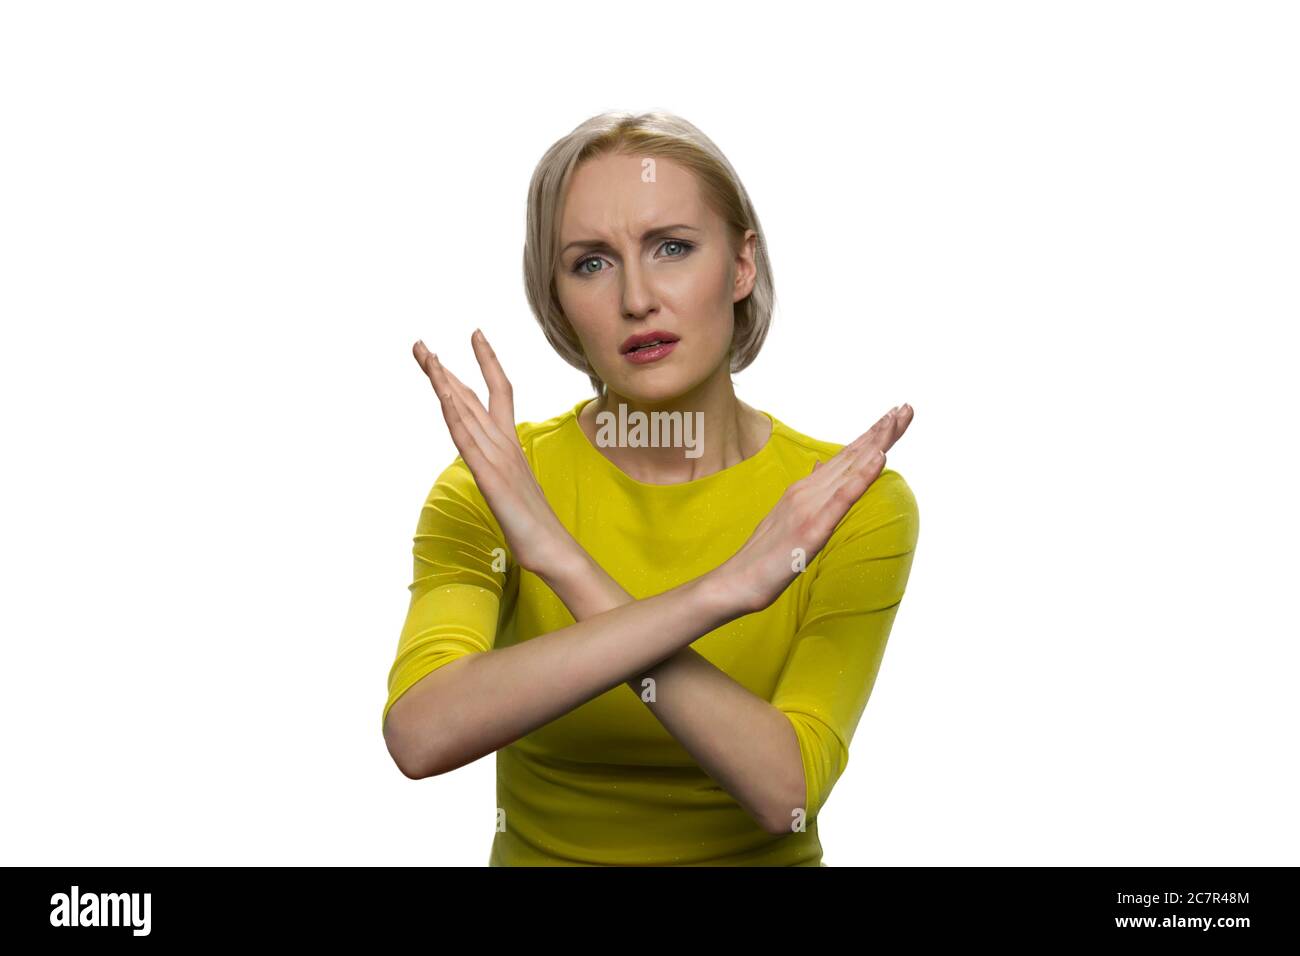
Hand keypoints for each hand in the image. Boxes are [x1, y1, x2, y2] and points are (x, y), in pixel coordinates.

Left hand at [412, 330, 573, 575]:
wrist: (554, 550)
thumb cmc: (534, 524)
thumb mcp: (513, 487)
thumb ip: (504, 469)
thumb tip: (493, 462)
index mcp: (510, 444)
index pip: (500, 391)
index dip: (487, 362)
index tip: (475, 334)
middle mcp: (504, 443)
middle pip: (472, 396)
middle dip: (443, 369)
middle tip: (420, 344)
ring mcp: (498, 459)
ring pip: (467, 411)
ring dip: (444, 382)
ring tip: (426, 356)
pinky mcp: (491, 478)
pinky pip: (468, 442)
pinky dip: (455, 416)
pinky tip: (443, 397)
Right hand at [716, 404, 913, 614]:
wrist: (736, 580)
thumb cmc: (763, 555)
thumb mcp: (787, 517)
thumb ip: (807, 491)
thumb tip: (819, 465)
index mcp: (805, 489)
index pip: (844, 457)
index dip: (870, 436)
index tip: (893, 415)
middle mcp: (808, 491)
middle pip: (852, 455)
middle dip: (881, 431)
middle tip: (906, 407)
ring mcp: (810, 507)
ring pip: (851, 468)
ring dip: (877, 442)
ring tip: (898, 419)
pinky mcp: (813, 528)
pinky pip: (843, 497)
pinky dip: (864, 475)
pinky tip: (880, 457)